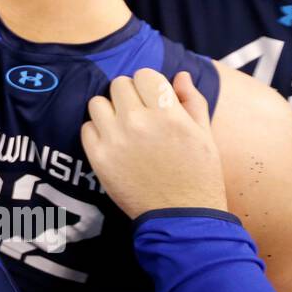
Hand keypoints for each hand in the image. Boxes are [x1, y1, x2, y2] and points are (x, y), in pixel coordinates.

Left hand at [82, 69, 227, 220]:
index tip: (152, 99)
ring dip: (109, 110)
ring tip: (123, 126)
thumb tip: (180, 75)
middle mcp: (138, 122)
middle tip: (139, 113)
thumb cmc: (199, 175)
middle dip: (129, 95)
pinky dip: (97, 132)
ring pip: (97, 102)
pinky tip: (114, 143)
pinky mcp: (98, 158)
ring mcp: (115, 140)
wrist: (181, 217)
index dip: (148, 84)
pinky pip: (86, 127)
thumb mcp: (205, 135)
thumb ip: (192, 101)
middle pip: (119, 84)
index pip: (144, 75)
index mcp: (168, 114)